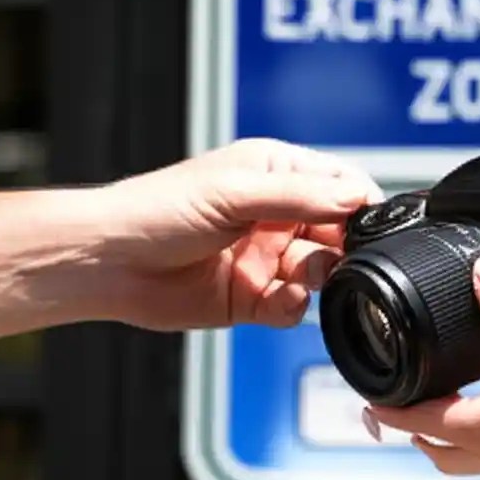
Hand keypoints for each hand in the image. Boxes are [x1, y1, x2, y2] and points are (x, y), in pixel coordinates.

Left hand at [94, 138, 382, 330]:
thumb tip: (355, 198)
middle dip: (343, 247)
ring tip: (296, 275)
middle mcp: (276, 215)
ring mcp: (266, 257)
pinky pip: (294, 306)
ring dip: (318, 276)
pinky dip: (293, 306)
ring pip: (320, 271)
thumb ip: (299, 196)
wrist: (108, 262)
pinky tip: (277, 298)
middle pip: (337, 232)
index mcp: (275, 173)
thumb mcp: (235, 192)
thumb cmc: (157, 210)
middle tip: (338, 257)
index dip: (359, 205)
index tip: (370, 225)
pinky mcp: (253, 298)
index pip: (339, 185)